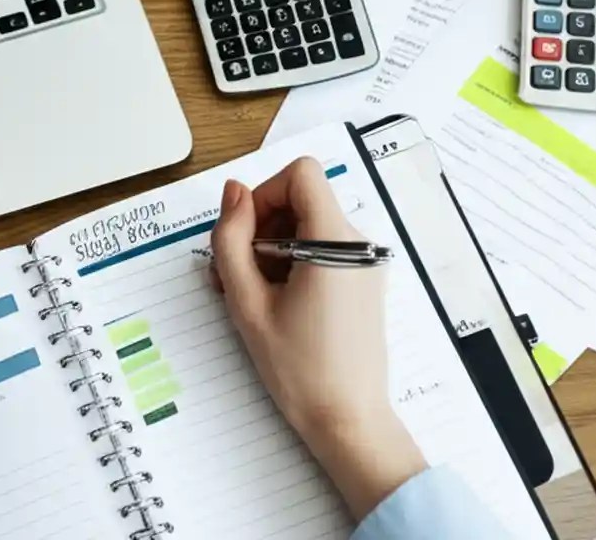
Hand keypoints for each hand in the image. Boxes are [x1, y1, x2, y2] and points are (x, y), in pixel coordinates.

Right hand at [210, 158, 424, 518]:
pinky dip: (292, 265)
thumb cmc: (300, 370)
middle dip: (261, 227)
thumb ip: (232, 240)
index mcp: (335, 241)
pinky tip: (272, 303)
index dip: (264, 195)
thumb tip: (233, 193)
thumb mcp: (248, 302)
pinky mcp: (362, 283)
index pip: (300, 175)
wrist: (347, 420)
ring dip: (271, 249)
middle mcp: (357, 243)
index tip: (244, 235)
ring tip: (249, 295)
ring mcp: (364, 264)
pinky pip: (321, 252)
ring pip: (307, 226)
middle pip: (301, 200)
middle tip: (234, 274)